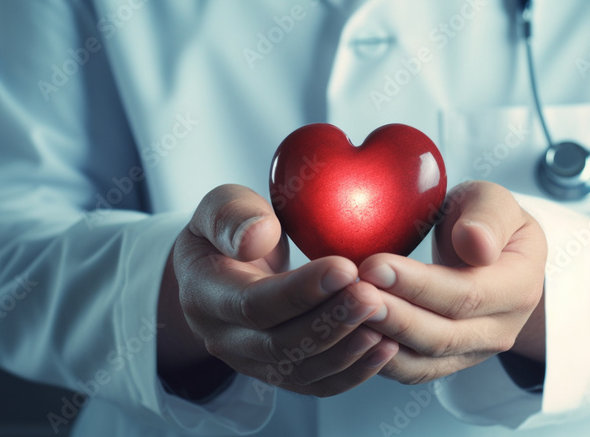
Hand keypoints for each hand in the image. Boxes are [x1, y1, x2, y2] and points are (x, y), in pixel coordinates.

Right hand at [157, 184, 397, 397]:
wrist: (216, 269)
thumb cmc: (226, 231)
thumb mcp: (218, 206)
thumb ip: (231, 216)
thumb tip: (257, 237)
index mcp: (205, 294)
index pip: (253, 303)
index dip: (300, 291)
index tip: (344, 269)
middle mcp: (223, 338)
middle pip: (280, 344)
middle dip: (331, 322)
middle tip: (371, 296)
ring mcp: (251, 361)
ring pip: (301, 370)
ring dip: (346, 349)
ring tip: (383, 321)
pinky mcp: (279, 372)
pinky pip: (316, 384)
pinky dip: (353, 371)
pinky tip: (384, 347)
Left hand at [357, 180, 545, 384]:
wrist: (489, 250)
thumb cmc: (486, 220)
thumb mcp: (494, 202)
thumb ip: (488, 218)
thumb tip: (476, 245)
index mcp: (519, 286)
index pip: (466, 294)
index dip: (418, 284)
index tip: (375, 265)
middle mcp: (501, 329)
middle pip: (442, 335)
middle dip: (392, 316)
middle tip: (351, 293)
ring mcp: (474, 351)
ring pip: (424, 360)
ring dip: (381, 340)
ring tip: (345, 313)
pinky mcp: (447, 362)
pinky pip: (412, 371)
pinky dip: (379, 359)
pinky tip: (351, 335)